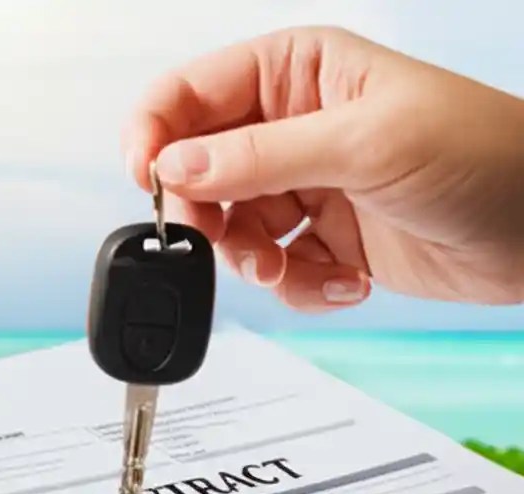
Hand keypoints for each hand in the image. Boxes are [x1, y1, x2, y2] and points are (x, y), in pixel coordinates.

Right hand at [121, 25, 523, 310]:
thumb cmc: (485, 156)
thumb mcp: (365, 144)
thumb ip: (260, 156)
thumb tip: (175, 166)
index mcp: (296, 72)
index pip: (190, 94)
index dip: (155, 134)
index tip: (147, 179)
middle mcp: (290, 124)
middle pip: (196, 168)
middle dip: (206, 213)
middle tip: (222, 240)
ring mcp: (305, 183)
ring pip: (228, 226)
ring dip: (249, 258)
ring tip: (289, 268)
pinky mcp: (322, 237)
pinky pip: (270, 266)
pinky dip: (294, 284)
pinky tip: (341, 280)